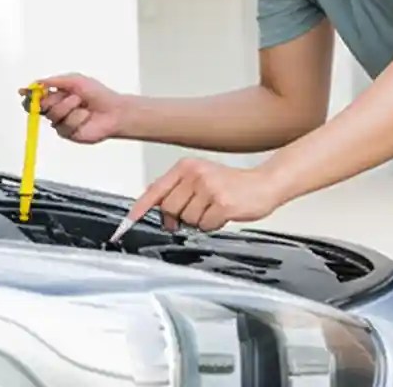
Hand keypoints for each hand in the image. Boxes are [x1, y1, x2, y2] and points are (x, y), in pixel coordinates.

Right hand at [19, 73, 126, 143]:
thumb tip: (37, 83)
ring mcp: (61, 123)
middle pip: (40, 107)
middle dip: (53, 99)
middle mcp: (56, 110)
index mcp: (56, 96)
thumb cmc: (98, 94)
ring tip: (82, 104)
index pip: (35, 98)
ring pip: (53, 115)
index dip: (29, 96)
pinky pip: (64, 125)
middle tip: (68, 96)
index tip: (25, 92)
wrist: (113, 111)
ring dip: (69, 106)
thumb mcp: (76, 80)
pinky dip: (77, 118)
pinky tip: (86, 116)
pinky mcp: (68, 134)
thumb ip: (55, 81)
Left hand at [125, 158, 281, 232]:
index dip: (140, 209)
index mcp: (186, 166)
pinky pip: (205, 225)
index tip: (127, 223)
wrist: (265, 184)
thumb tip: (160, 212)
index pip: (155, 190)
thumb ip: (178, 191)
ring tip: (214, 208)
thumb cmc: (232, 184)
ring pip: (187, 220)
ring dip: (200, 221)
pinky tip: (223, 213)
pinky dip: (213, 225)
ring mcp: (209, 188)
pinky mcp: (222, 203)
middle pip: (169, 209)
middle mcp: (195, 174)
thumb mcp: (201, 178)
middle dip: (180, 217)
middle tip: (198, 210)